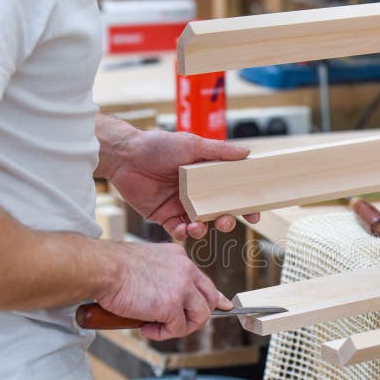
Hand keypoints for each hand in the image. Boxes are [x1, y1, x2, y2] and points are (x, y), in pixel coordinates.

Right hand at [95, 242, 231, 340]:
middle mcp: (186, 270)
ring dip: (180, 328)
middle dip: (196, 318)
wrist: (103, 268)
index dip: (216, 297)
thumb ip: (163, 277)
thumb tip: (164, 298)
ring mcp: (182, 287)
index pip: (205, 281)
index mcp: (179, 258)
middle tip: (175, 326)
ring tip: (158, 328)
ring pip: (200, 316)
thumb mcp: (148, 264)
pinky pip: (178, 328)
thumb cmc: (114, 268)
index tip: (224, 306)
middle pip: (210, 300)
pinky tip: (146, 328)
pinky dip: (162, 334)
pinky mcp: (173, 305)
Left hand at [101, 125, 259, 240]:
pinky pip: (179, 231)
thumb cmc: (158, 145)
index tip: (254, 214)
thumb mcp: (192, 144)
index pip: (232, 193)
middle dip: (226, 221)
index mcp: (207, 176)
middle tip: (226, 221)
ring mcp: (181, 206)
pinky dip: (184, 234)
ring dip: (204, 229)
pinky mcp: (164, 216)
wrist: (125, 156)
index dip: (245, 205)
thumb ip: (220, 151)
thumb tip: (247, 153)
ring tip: (199, 226)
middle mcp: (196, 193)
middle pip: (219, 213)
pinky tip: (184, 230)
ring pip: (201, 225)